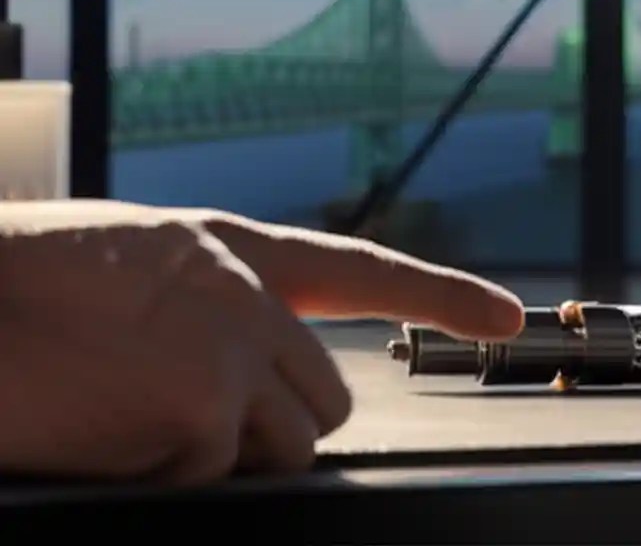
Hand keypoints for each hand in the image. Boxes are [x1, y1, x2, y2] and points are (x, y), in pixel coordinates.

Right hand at [0, 199, 522, 483]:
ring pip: (283, 449)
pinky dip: (161, 474)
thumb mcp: (141, 262)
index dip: (443, 295)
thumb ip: (214, 300)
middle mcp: (252, 297)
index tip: (505, 316)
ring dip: (220, 453)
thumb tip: (254, 365)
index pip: (363, 271)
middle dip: (275, 424)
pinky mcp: (205, 413)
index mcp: (235, 249)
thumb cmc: (26, 284)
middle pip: (326, 401)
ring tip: (132, 407)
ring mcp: (234, 355)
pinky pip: (211, 478)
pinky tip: (107, 427)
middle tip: (186, 408)